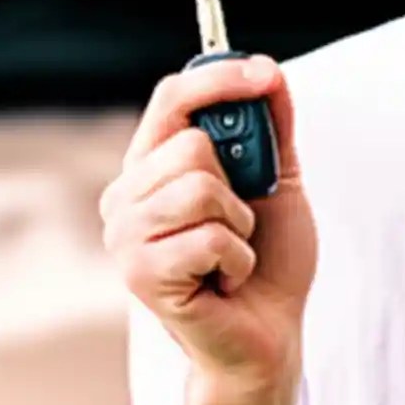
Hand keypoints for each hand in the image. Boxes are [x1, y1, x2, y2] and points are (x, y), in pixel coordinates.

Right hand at [100, 54, 316, 386]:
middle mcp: (126, 195)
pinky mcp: (140, 273)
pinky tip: (225, 278)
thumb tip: (270, 71)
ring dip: (239, 224)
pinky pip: (210, 237)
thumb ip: (272, 126)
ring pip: (200, 188)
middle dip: (238, 183)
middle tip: (238, 219)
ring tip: (231, 250)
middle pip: (191, 143)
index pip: (171, 97)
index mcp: (150, 164)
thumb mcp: (278, 180)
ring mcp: (126, 235)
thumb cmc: (267, 257)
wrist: (268, 333)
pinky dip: (238, 259)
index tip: (264, 73)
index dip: (218, 78)